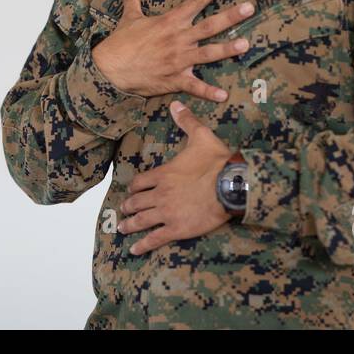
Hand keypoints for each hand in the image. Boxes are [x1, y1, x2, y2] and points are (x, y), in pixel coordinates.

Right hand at [91, 0, 252, 101]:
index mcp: (170, 21)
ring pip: (208, 53)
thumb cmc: (120, 43)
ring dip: (227, 50)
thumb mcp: (129, 18)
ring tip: (246, 45)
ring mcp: (179, 59)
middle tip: (251, 8)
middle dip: (231, 16)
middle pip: (210, 25)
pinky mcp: (174, 78)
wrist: (110, 68)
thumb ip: (133, 1)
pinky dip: (209, 92)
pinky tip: (223, 95)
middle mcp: (179, 38)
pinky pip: (195, 86)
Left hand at [117, 100, 234, 254]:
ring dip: (129, 225)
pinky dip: (142, 245)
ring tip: (122, 229)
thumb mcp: (201, 136)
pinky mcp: (177, 228)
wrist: (231, 184)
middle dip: (128, 207)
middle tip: (123, 211)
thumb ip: (186, 121)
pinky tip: (134, 250)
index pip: (140, 182)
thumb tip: (176, 104)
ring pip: (141, 220)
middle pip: (136, 202)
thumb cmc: (217, 161)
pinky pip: (154, 238)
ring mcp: (167, 212)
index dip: (133, 187)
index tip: (130, 191)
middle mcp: (160, 194)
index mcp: (164, 174)